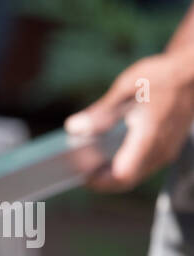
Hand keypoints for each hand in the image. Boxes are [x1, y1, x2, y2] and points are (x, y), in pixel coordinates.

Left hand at [65, 51, 193, 190]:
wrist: (192, 75)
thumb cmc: (161, 77)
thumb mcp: (127, 88)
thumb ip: (101, 112)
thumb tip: (74, 128)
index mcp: (150, 136)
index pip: (123, 175)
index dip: (99, 180)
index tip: (80, 173)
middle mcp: (161, 149)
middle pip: (127, 180)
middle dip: (101, 180)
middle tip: (78, 169)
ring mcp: (166, 151)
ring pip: (135, 176)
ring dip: (111, 174)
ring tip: (88, 162)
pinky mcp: (167, 150)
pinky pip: (142, 167)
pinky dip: (123, 166)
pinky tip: (106, 155)